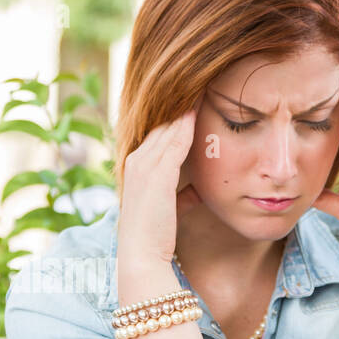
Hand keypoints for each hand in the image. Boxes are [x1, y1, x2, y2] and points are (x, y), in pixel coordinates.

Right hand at [117, 92, 204, 266]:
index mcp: (136, 167)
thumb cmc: (155, 236)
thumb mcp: (168, 210)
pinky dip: (186, 123)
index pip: (158, 133)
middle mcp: (136, 160)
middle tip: (201, 81)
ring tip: (202, 85)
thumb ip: (181, 195)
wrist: (141, 256)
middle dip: (180, 105)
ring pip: (168, 127)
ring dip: (184, 107)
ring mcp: (144, 165)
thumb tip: (196, 190)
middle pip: (162, 124)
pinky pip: (175, 141)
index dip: (177, 118)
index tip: (195, 99)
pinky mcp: (157, 174)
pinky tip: (199, 108)